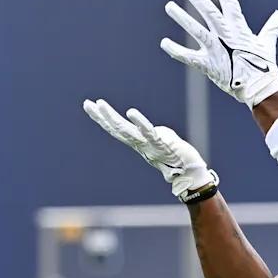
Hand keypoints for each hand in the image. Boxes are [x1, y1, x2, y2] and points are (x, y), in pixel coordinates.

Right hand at [83, 99, 216, 199]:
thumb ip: (152, 134)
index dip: (103, 119)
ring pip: (126, 130)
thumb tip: (145, 128)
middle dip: (101, 117)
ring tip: (101, 104)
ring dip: (112, 117)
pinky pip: (148, 132)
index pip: (117, 129)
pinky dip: (139, 122)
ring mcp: (149, 145)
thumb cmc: (177, 157)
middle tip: (87, 104)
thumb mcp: (161, 140)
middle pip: (116, 129)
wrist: (190, 173)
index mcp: (139, 143)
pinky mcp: (161, 144)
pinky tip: (130, 111)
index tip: (90, 106)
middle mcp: (140, 144)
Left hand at [161, 0, 277, 107]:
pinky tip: (163, 43)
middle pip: (209, 12)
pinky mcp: (208, 64)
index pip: (230, 4)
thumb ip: (271, 28)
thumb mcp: (267, 44)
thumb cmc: (264, 67)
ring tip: (168, 6)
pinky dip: (176, 51)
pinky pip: (188, 57)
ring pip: (196, 30)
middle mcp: (225, 36)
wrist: (259, 88)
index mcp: (239, 30)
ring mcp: (216, 50)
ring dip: (182, 18)